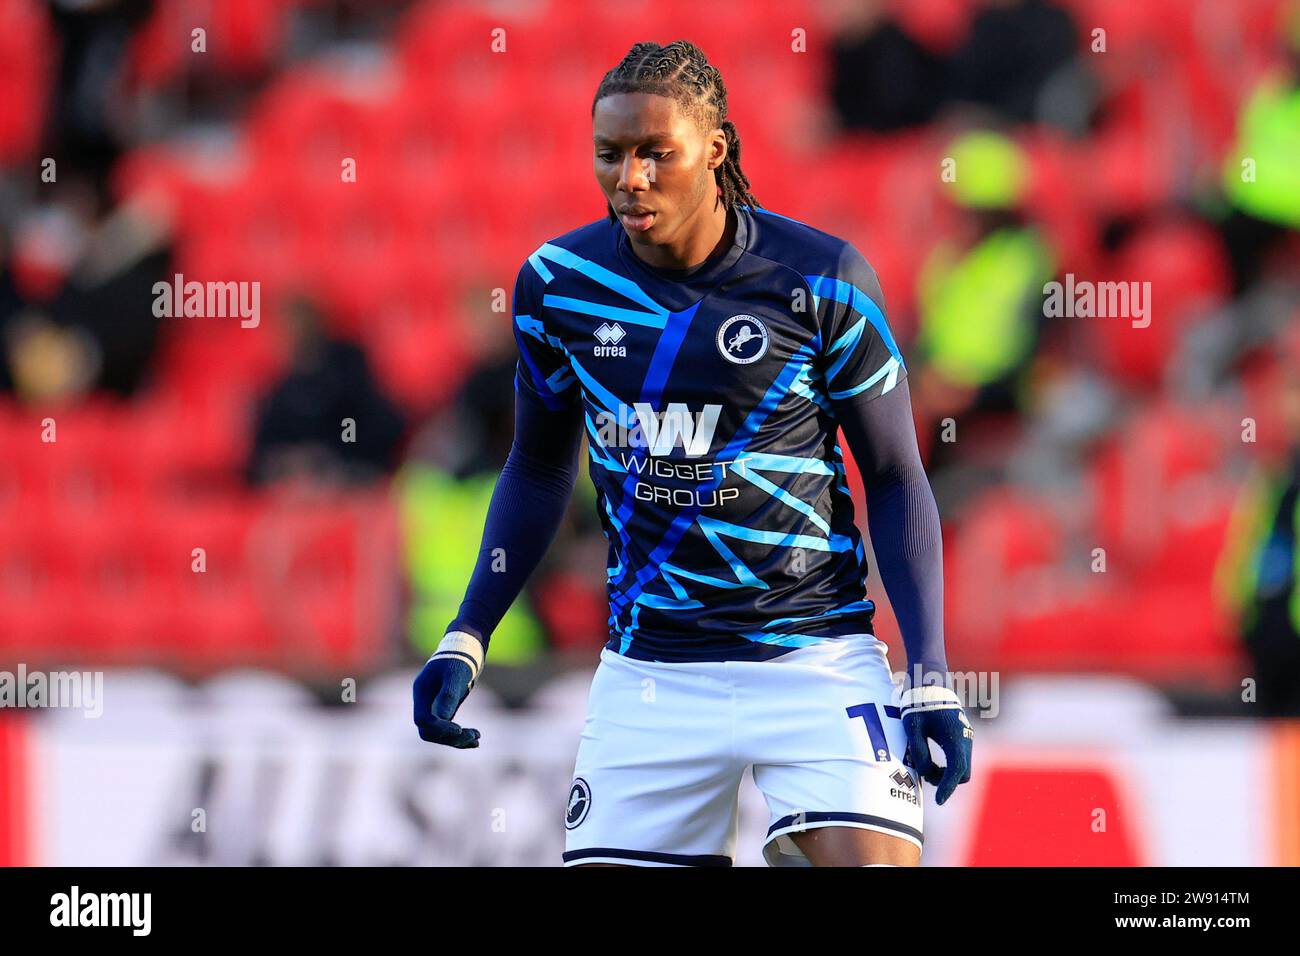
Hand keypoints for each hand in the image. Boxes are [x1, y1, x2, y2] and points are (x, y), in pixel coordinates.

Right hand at [413, 631, 483, 748]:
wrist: (466, 646)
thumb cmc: (459, 657)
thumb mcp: (455, 674)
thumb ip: (448, 695)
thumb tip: (443, 719)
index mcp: (422, 692)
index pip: (423, 720)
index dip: (439, 728)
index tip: (459, 729)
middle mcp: (425, 702)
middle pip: (429, 731)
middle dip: (450, 737)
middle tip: (472, 735)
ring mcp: (435, 706)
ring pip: (440, 733)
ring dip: (458, 739)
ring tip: (477, 738)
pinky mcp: (446, 708)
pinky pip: (450, 729)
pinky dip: (462, 736)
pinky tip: (477, 739)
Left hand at [900, 685, 972, 805]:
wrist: (929, 678)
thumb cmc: (918, 702)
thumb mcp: (913, 728)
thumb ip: (920, 752)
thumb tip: (925, 772)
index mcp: (956, 738)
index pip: (956, 772)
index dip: (947, 789)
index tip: (939, 802)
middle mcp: (965, 738)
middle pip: (962, 773)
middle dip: (946, 780)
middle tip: (926, 773)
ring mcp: (966, 735)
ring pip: (961, 764)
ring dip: (946, 770)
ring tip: (926, 762)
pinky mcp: (962, 732)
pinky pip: (959, 755)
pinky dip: (948, 762)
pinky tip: (931, 755)